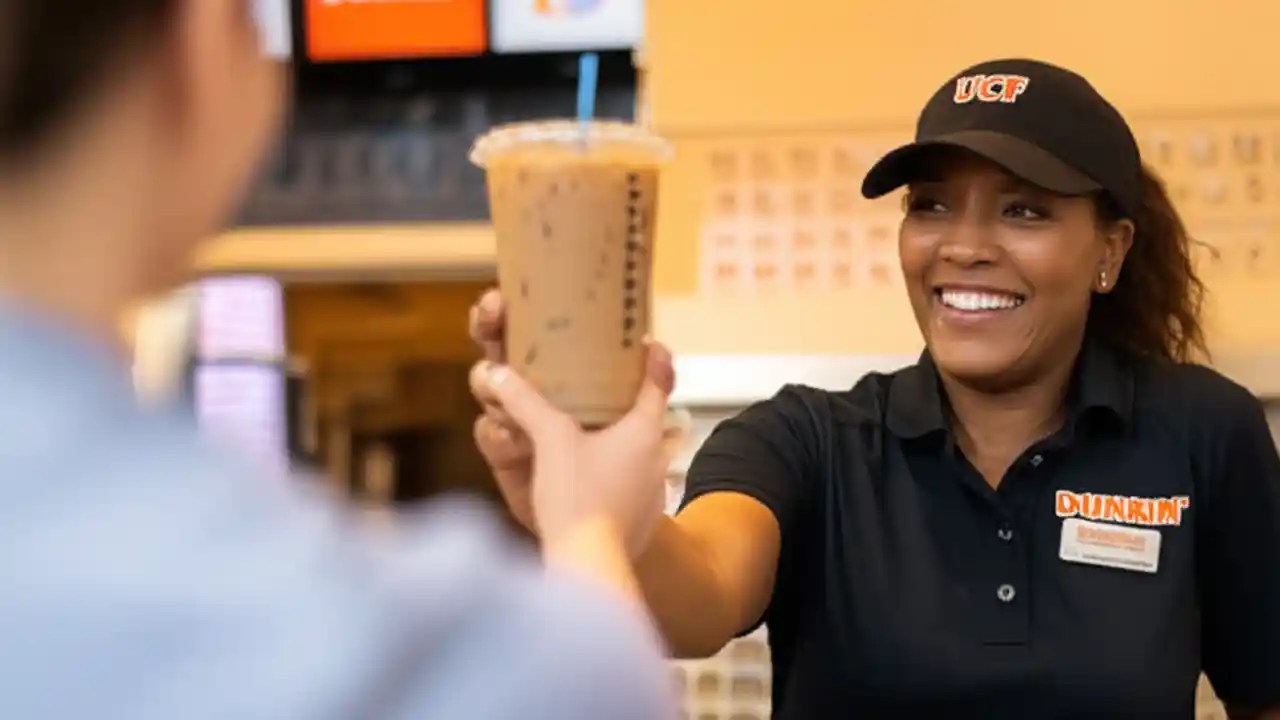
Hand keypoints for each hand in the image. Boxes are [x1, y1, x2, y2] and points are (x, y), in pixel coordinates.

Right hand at [468, 290, 676, 554]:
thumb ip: (525, 404)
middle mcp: (656, 459)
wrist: (589, 570)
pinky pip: (629, 484)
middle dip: (627, 402)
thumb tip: (496, 372)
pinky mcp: (640, 519)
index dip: (653, 360)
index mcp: (643, 432)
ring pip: (638, 454)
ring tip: (592, 430)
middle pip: (647, 419)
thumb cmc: (576, 500)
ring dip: (618, 440)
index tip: (648, 342)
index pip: (658, 382)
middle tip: (605, 385)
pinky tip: (587, 476)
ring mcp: (651, 492)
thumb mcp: (550, 442)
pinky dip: (610, 473)